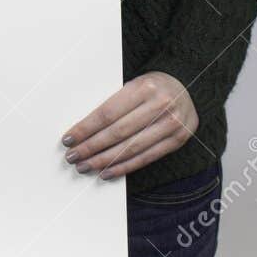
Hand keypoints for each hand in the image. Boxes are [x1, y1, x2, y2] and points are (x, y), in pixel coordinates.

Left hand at [61, 72, 198, 179]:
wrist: (187, 88)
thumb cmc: (151, 87)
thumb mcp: (133, 84)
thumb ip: (114, 103)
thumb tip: (83, 129)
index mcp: (144, 87)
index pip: (107, 113)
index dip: (86, 128)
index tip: (69, 138)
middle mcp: (160, 105)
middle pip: (117, 132)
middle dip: (91, 147)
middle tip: (72, 156)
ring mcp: (172, 124)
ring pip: (130, 148)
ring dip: (104, 161)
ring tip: (85, 166)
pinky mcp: (178, 140)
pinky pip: (146, 158)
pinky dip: (124, 167)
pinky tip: (107, 172)